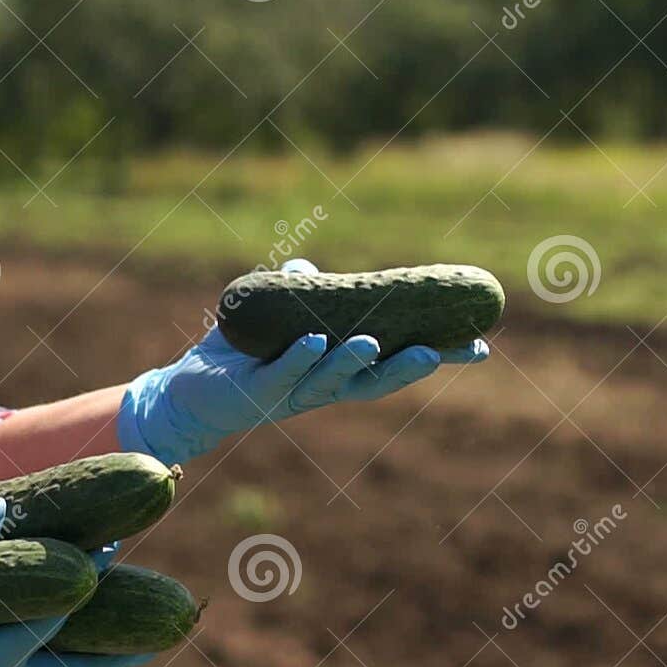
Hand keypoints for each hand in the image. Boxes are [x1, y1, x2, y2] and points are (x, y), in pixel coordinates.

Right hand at [0, 499, 152, 666]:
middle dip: (118, 642)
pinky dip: (44, 638)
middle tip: (163, 623)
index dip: (92, 575)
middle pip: (74, 663)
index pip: (61, 618)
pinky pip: (18, 658)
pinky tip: (53, 618)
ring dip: (84, 640)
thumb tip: (6, 508)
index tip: (119, 540)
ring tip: (121, 620)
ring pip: (48, 663)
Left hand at [117, 259, 488, 465]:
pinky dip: (302, 358)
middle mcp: (322, 388)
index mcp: (337, 372)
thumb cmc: (237, 358)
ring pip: (333, 382)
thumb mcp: (274, 318)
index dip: (436, 357)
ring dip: (357, 363)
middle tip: (444, 351)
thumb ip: (297, 296)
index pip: (395, 364)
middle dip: (410, 368)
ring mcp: (291, 392)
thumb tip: (308, 272)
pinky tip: (317, 342)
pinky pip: (283, 375)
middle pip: (377, 381)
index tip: (479, 346)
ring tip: (378, 343)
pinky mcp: (256, 392)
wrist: (186, 394)